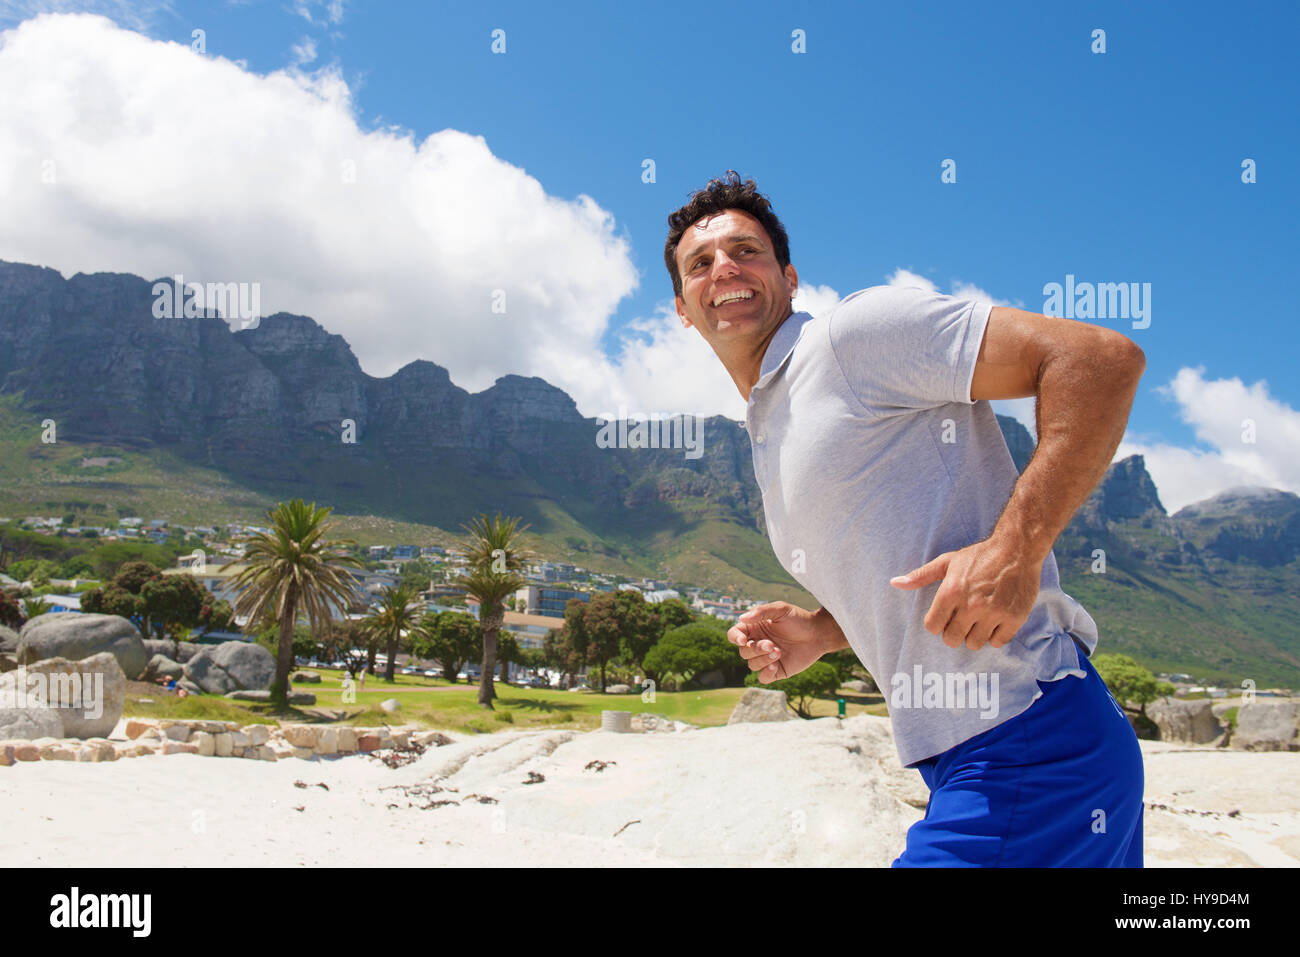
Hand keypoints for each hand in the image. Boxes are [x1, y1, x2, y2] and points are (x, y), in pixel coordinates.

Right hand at [727, 602, 836, 682]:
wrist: (819, 634)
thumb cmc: (799, 619)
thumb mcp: (781, 610)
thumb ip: (761, 612)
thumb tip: (741, 618)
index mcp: (754, 628)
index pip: (735, 634)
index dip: (735, 638)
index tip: (743, 639)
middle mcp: (757, 644)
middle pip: (743, 651)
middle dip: (755, 649)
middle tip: (771, 644)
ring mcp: (766, 658)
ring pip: (751, 665)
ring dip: (763, 660)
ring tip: (779, 652)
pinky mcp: (776, 671)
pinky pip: (762, 678)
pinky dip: (765, 673)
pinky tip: (775, 666)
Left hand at [889, 538, 1039, 649]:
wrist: (1017, 549)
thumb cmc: (979, 556)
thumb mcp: (947, 561)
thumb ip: (920, 576)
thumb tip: (894, 583)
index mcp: (951, 592)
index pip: (933, 627)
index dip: (937, 623)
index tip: (945, 615)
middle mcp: (971, 605)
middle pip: (951, 640)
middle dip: (954, 632)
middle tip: (963, 619)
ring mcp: (994, 613)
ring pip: (974, 644)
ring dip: (974, 635)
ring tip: (979, 620)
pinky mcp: (1014, 618)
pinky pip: (998, 642)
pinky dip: (996, 635)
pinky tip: (995, 620)